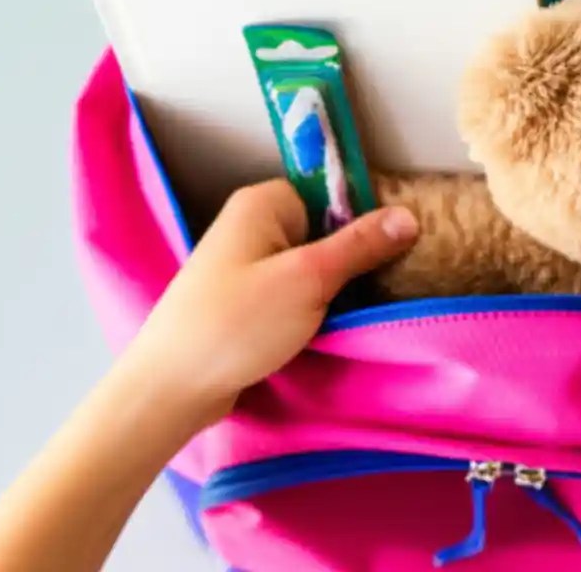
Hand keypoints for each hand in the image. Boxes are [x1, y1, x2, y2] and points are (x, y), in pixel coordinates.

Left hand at [130, 179, 418, 423]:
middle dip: (348, 259)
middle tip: (375, 287)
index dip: (358, 219)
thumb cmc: (237, 324)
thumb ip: (359, 246)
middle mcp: (251, 226)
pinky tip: (324, 328)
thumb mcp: (309, 279)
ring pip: (310, 266)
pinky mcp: (245, 302)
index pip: (328, 193)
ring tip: (350, 311)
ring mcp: (246, 266)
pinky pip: (293, 293)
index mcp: (262, 203)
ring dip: (332, 290)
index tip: (387, 250)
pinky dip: (311, 308)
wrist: (172, 387)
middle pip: (322, 230)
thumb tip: (408, 215)